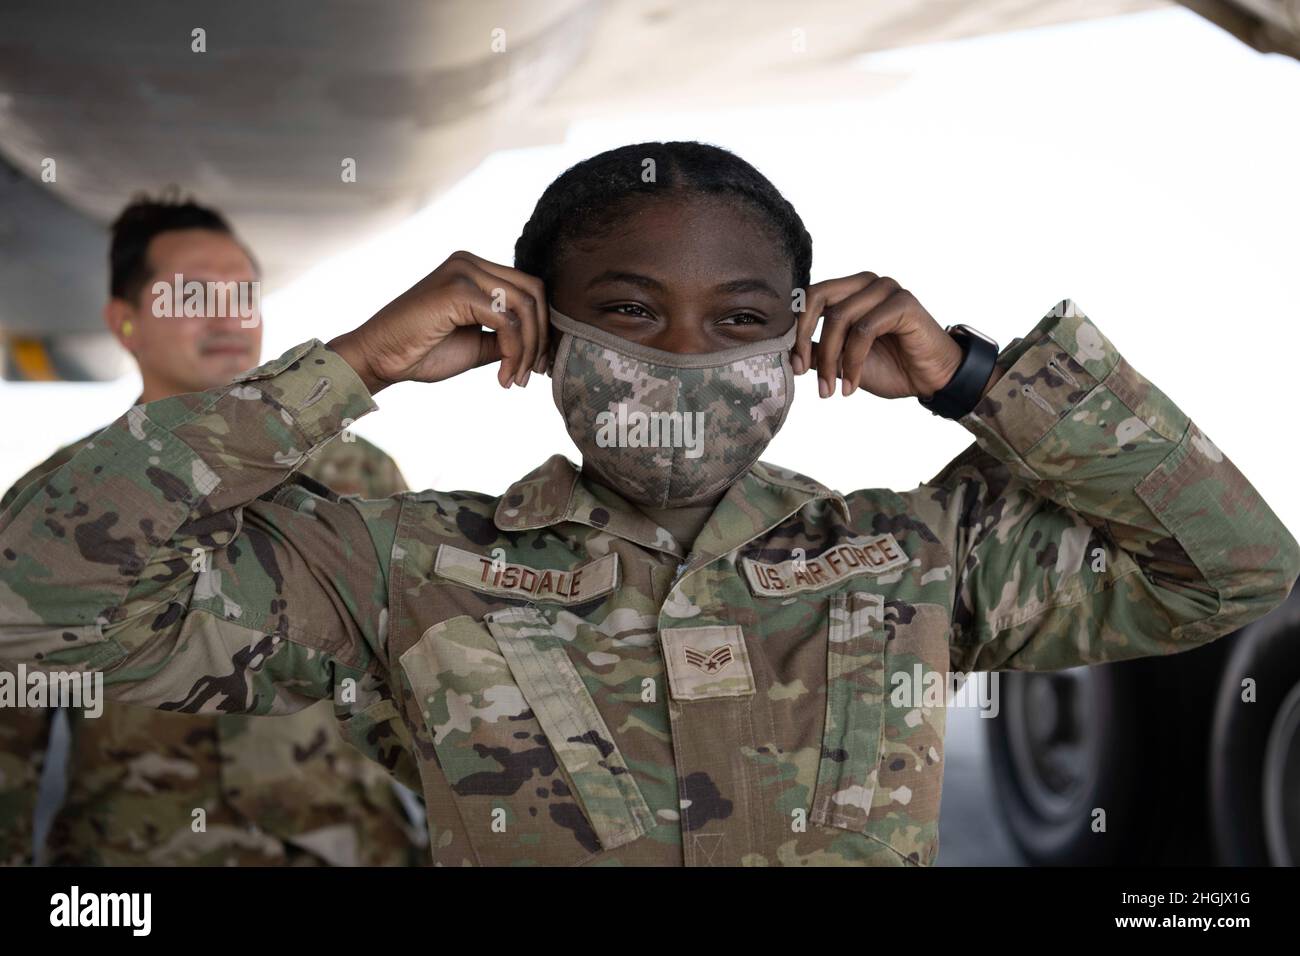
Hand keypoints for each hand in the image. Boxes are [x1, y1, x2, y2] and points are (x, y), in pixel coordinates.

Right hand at [327, 251, 548, 393]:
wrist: (379, 358)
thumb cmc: (422, 352)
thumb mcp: (478, 343)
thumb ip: (507, 336)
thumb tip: (541, 344)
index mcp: (474, 269)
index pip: (528, 288)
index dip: (542, 328)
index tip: (539, 365)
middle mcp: (470, 262)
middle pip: (534, 292)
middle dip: (542, 337)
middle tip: (535, 374)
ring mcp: (463, 271)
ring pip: (525, 307)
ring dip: (529, 350)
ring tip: (515, 379)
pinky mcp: (457, 290)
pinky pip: (506, 322)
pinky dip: (514, 352)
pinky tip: (502, 378)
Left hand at [794, 273, 962, 399]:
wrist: (931, 379)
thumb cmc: (890, 367)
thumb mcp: (841, 361)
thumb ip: (815, 349)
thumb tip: (784, 350)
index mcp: (850, 290)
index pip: (809, 297)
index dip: (795, 330)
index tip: (795, 366)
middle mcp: (866, 282)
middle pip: (818, 298)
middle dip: (805, 339)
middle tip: (805, 373)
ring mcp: (885, 288)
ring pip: (839, 318)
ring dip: (829, 359)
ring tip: (830, 389)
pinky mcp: (903, 303)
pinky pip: (863, 330)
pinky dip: (852, 362)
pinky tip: (851, 385)